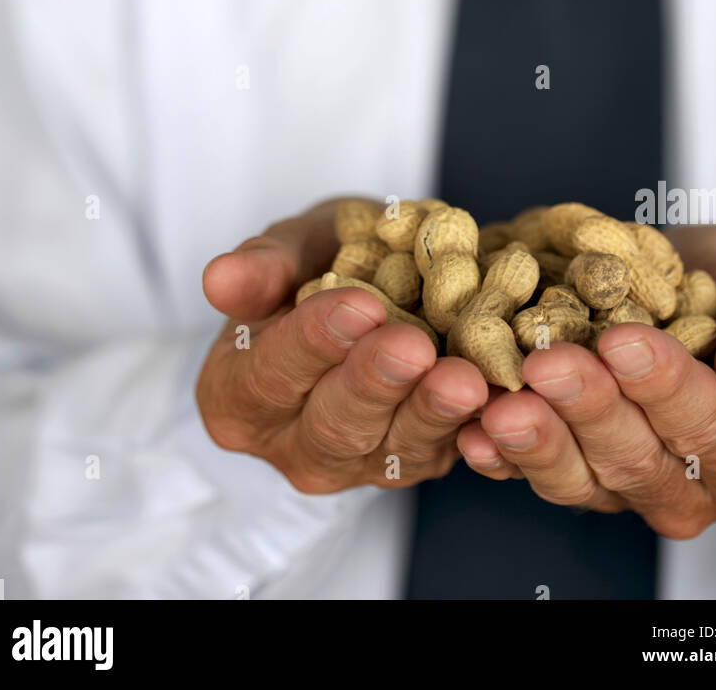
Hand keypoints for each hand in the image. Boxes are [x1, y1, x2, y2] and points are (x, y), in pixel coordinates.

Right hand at [196, 199, 488, 493]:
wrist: (372, 287)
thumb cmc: (320, 263)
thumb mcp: (291, 249)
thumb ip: (262, 264)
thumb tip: (219, 278)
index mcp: (237, 394)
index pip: (272, 371)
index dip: (315, 339)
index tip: (359, 304)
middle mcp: (289, 445)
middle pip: (332, 422)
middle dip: (376, 382)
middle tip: (414, 347)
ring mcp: (354, 465)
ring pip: (392, 449)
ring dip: (431, 413)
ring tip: (464, 380)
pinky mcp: (410, 465)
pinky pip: (442, 455)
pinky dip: (471, 430)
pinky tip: (496, 403)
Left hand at [457, 227, 715, 536]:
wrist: (699, 308)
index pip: (706, 424)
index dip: (661, 384)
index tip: (619, 341)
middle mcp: (692, 490)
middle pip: (635, 456)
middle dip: (587, 407)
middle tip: (545, 364)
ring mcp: (627, 492)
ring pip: (580, 480)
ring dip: (536, 442)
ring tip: (501, 407)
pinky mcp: (576, 481)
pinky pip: (534, 478)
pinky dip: (501, 461)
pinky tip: (472, 435)